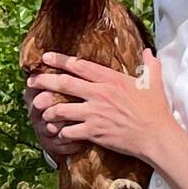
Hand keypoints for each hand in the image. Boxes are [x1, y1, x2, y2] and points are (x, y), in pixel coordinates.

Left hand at [26, 49, 173, 162]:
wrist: (156, 136)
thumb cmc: (155, 110)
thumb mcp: (153, 82)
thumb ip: (149, 64)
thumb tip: (149, 52)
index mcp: (110, 79)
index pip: (79, 65)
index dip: (60, 60)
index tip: (46, 57)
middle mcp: (99, 93)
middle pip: (63, 84)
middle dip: (44, 81)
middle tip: (31, 82)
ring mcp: (94, 113)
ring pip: (61, 109)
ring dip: (48, 111)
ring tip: (42, 112)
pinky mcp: (94, 132)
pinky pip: (69, 131)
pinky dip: (61, 132)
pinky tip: (58, 133)